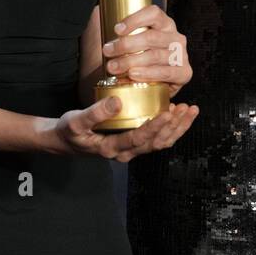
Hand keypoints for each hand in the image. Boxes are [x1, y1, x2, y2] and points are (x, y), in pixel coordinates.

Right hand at [48, 96, 198, 162]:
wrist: (67, 141)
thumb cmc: (71, 131)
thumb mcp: (76, 121)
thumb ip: (95, 113)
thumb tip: (117, 101)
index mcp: (112, 149)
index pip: (139, 139)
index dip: (155, 127)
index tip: (168, 113)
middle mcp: (126, 153)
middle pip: (156, 143)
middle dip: (174, 126)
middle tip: (186, 108)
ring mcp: (132, 150)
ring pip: (161, 142)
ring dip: (177, 128)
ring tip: (189, 110)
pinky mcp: (135, 144)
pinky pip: (157, 139)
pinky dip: (171, 128)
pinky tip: (178, 114)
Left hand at [102, 4, 192, 96]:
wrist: (143, 86)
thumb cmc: (132, 59)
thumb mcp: (123, 39)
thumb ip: (114, 24)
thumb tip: (99, 10)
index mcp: (164, 23)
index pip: (153, 13)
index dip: (134, 20)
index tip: (115, 30)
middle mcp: (175, 37)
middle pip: (151, 37)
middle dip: (126, 44)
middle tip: (107, 51)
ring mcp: (182, 55)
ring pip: (156, 55)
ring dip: (131, 61)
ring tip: (113, 67)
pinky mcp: (185, 73)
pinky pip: (167, 72)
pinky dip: (148, 74)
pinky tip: (133, 75)